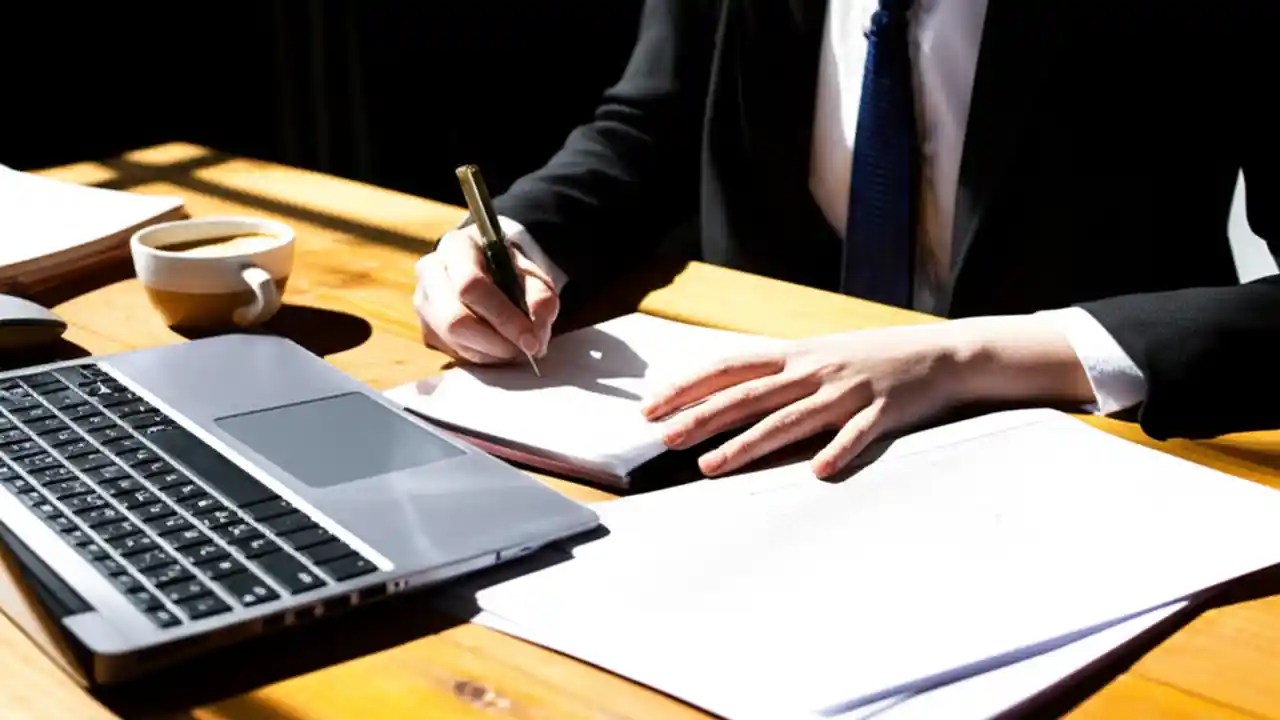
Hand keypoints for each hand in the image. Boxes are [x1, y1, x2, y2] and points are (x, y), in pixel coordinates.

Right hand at [414, 226, 559, 363]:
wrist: (488, 269)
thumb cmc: (509, 271)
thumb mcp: (533, 275)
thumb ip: (540, 299)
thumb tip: (535, 336)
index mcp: (457, 247)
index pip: (471, 285)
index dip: (503, 318)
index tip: (531, 340)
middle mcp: (431, 272)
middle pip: (455, 319)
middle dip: (496, 342)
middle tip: (525, 350)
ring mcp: (423, 302)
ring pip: (452, 340)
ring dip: (491, 353)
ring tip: (516, 349)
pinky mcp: (426, 329)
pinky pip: (453, 352)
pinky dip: (482, 357)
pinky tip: (498, 348)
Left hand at [640, 318, 1094, 478]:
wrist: (942, 352)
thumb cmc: (874, 358)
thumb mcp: (821, 356)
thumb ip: (780, 375)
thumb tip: (729, 393)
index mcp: (797, 356)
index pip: (729, 367)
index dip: (688, 386)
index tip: (652, 407)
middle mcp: (815, 371)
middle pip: (748, 396)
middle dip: (701, 418)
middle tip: (663, 439)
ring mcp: (848, 391)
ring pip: (789, 420)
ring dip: (747, 444)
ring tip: (711, 467)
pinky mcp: (883, 412)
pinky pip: (858, 435)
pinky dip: (838, 451)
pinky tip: (817, 472)